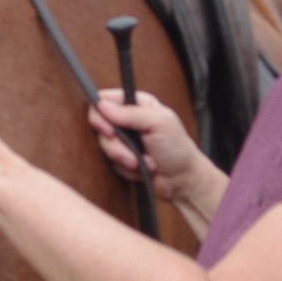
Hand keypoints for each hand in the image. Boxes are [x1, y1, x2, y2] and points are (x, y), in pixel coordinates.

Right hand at [89, 90, 208, 203]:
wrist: (181, 180)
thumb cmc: (177, 149)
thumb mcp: (158, 123)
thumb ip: (130, 113)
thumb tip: (102, 105)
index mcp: (138, 104)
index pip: (105, 100)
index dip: (100, 114)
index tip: (108, 130)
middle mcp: (128, 119)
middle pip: (100, 125)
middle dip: (115, 144)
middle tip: (130, 153)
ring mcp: (124, 139)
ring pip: (105, 145)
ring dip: (123, 157)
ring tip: (141, 162)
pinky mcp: (122, 156)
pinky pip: (110, 161)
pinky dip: (125, 167)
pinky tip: (140, 168)